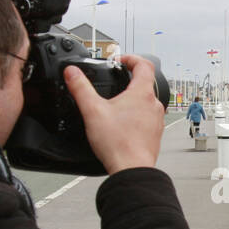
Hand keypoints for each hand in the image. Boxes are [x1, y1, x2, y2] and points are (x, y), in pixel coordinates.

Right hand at [65, 55, 163, 173]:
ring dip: (134, 99)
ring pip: (147, 102)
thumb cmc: (117, 143)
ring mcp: (156, 120)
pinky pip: (148, 118)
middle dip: (130, 80)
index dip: (131, 58)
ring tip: (117, 104)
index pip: (144, 64)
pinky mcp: (155, 134)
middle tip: (116, 81)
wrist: (131, 169)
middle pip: (146, 83)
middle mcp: (154, 105)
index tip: (120, 61)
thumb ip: (81, 88)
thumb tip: (72, 72)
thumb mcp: (92, 111)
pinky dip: (137, 116)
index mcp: (142, 94)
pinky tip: (123, 124)